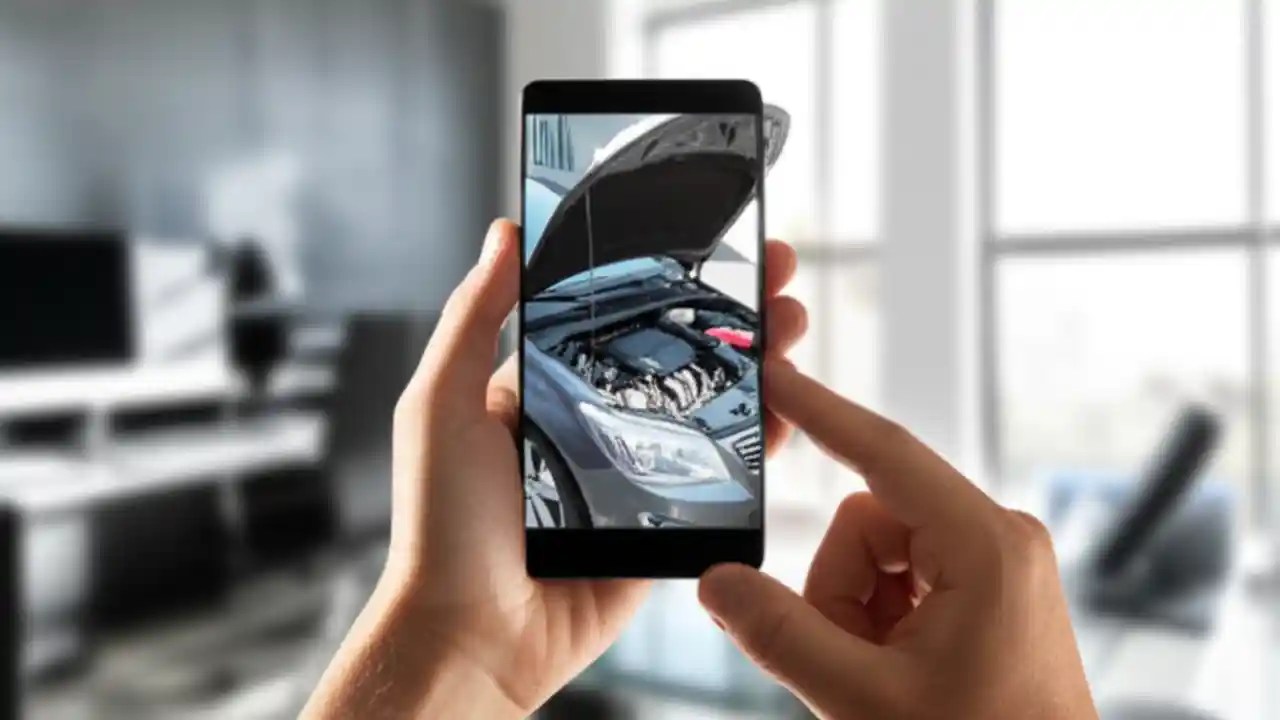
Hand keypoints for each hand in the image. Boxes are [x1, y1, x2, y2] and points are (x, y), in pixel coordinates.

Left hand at [303, 220, 808, 718]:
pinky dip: (762, 440)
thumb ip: (474, 319)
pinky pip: (721, 475)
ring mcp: (635, 471)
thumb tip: (504, 233)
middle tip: (776, 267)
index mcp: (545, 386)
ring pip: (709, 405)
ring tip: (793, 319)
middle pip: (677, 351)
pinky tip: (791, 406)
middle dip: (730, 306)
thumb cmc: (441, 522)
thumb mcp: (441, 402)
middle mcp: (595, 422)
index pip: (617, 312)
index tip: (709, 235)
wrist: (472, 634)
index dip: (665, 273)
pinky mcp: (665, 523)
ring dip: (758, 361)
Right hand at [698, 361, 1096, 719]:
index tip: (776, 373)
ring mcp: (994, 566)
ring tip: (879, 680)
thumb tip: (717, 583)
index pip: (881, 454)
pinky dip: (877, 624)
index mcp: (984, 546)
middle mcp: (996, 540)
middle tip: (852, 665)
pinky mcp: (987, 592)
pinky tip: (896, 676)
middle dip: (838, 590)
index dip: (820, 411)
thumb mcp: (864, 702)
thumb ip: (779, 636)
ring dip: (854, 615)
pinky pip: (900, 581)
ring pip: (876, 556)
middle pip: (867, 523)